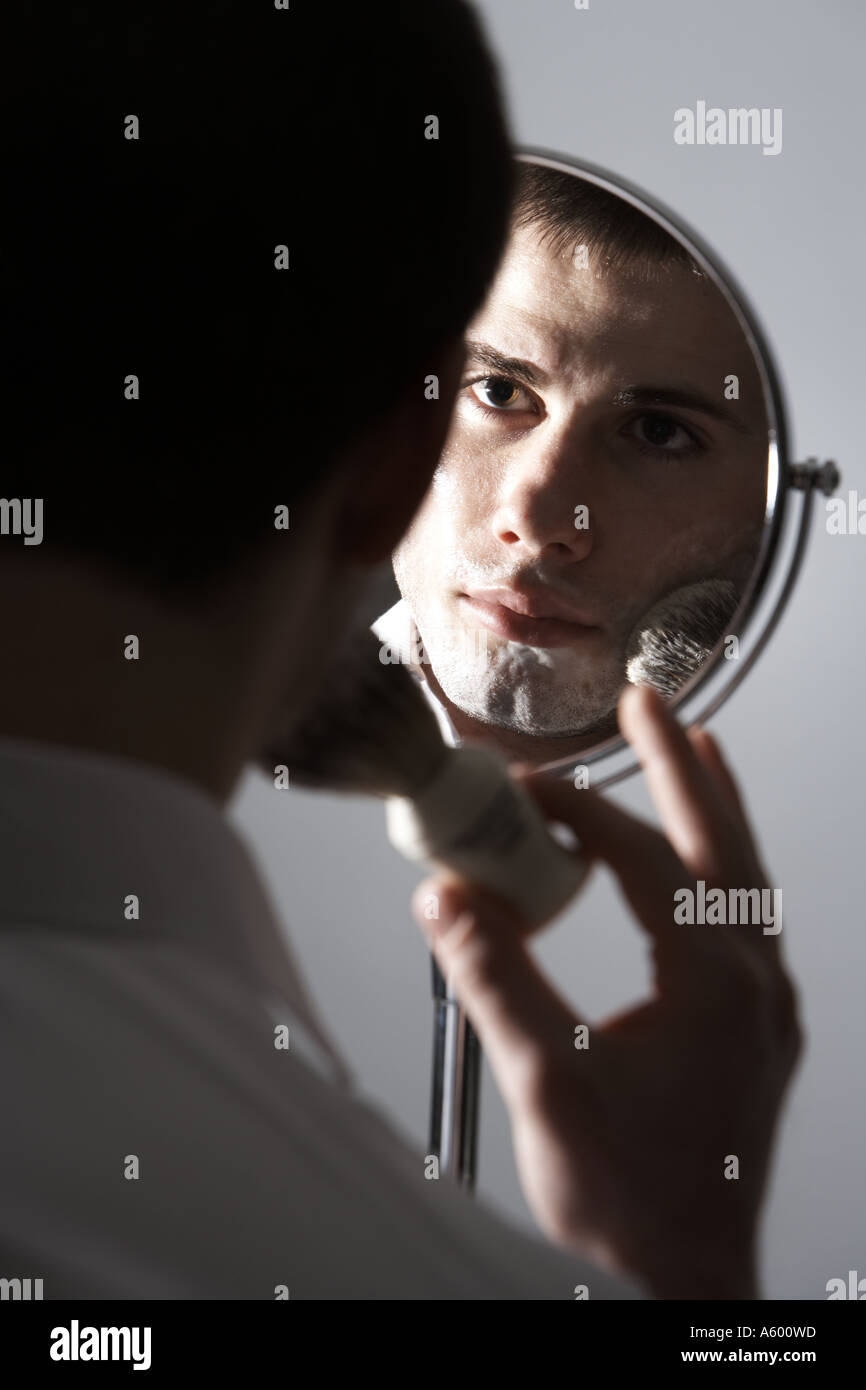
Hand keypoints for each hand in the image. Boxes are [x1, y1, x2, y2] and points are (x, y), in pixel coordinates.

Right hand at [411, 683, 801, 1298]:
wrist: (684, 1281)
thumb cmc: (628, 1198)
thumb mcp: (547, 1085)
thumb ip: (495, 980)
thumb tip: (446, 896)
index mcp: (713, 979)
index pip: (638, 861)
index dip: (574, 816)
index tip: (519, 793)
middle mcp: (755, 980)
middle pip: (718, 841)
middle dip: (679, 764)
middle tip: (649, 701)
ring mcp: (766, 1005)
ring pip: (744, 875)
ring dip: (712, 808)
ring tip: (694, 748)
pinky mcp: (758, 1029)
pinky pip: (747, 918)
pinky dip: (721, 867)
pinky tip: (700, 862)